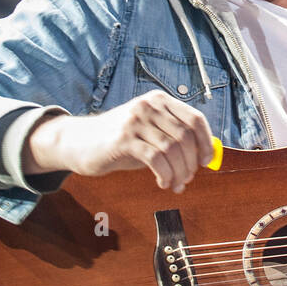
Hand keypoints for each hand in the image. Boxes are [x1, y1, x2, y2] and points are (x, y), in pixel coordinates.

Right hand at [23, 90, 214, 192]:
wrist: (80, 142)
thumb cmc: (121, 141)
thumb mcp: (150, 133)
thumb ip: (174, 139)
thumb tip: (203, 157)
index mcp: (159, 101)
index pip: (195, 119)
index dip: (205, 142)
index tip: (206, 161)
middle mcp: (149, 105)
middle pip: (185, 136)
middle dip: (191, 163)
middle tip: (187, 179)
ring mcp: (135, 120)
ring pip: (172, 149)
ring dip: (179, 172)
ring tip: (175, 184)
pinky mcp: (124, 138)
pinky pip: (156, 159)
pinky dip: (165, 174)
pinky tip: (163, 183)